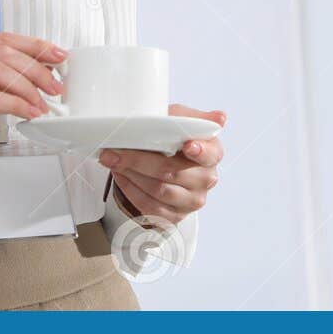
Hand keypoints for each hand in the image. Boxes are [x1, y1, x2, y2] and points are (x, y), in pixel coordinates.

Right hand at [0, 33, 65, 188]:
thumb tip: (39, 73)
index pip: (3, 38)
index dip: (35, 45)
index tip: (59, 55)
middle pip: (4, 52)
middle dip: (38, 68)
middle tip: (56, 86)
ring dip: (29, 86)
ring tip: (44, 103)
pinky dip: (16, 104)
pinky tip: (29, 113)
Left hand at [101, 104, 224, 226]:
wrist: (167, 159)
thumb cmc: (174, 137)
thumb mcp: (181, 119)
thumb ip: (193, 118)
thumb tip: (220, 118)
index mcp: (213, 153)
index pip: (208, 154)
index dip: (199, 151)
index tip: (188, 146)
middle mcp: (206, 179)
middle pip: (171, 171)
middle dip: (138, 160)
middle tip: (114, 151)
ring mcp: (192, 200)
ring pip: (158, 190)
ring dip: (130, 174)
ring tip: (112, 161)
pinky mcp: (176, 215)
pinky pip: (150, 207)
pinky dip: (131, 190)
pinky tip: (121, 176)